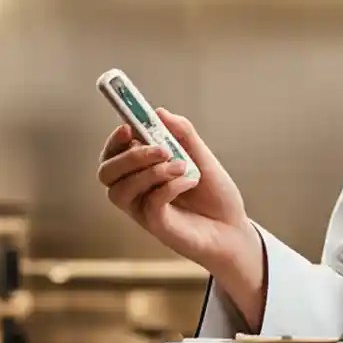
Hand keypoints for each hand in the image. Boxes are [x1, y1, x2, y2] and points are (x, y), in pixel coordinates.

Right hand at [97, 109, 264, 327]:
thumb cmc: (215, 196)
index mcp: (140, 173)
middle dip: (129, 156)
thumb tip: (160, 112)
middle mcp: (136, 193)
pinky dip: (169, 187)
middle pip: (106, 173)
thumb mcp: (202, 158)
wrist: (235, 230)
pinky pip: (149, 204)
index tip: (129, 126)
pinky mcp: (157, 227)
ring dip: (150, 172)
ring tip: (181, 166)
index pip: (111, 155)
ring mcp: (143, 211)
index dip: (115, 140)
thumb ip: (183, 135)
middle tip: (161, 149)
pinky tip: (190, 182)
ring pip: (121, 191)